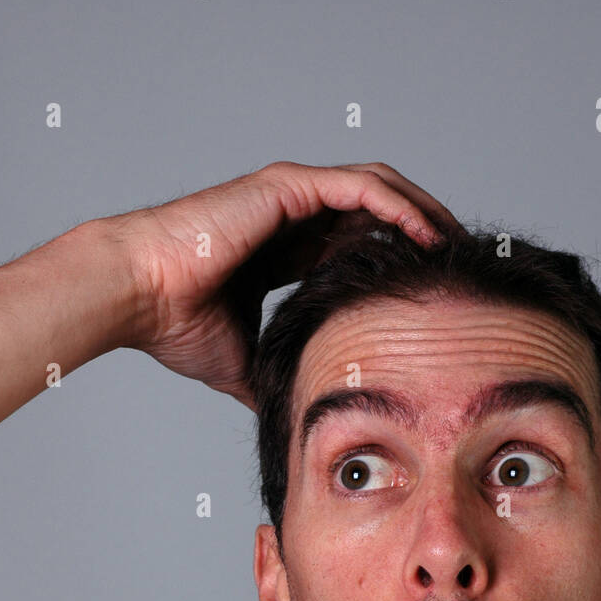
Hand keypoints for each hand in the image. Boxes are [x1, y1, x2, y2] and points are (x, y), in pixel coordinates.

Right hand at [110, 160, 462, 409]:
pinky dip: (397, 206)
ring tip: (456, 246)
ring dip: (422, 214)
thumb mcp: (240, 362)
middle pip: (377, 214)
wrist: (138, 295)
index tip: (432, 298)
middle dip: (421, 236)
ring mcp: (290, 197)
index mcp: (283, 251)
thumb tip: (288, 413)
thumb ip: (270, 375)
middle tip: (461, 269)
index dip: (396, 267)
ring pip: (377, 191)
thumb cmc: (175, 323)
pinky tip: (426, 233)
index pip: (355, 248)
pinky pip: (359, 189)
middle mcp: (291, 218)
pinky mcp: (286, 188)